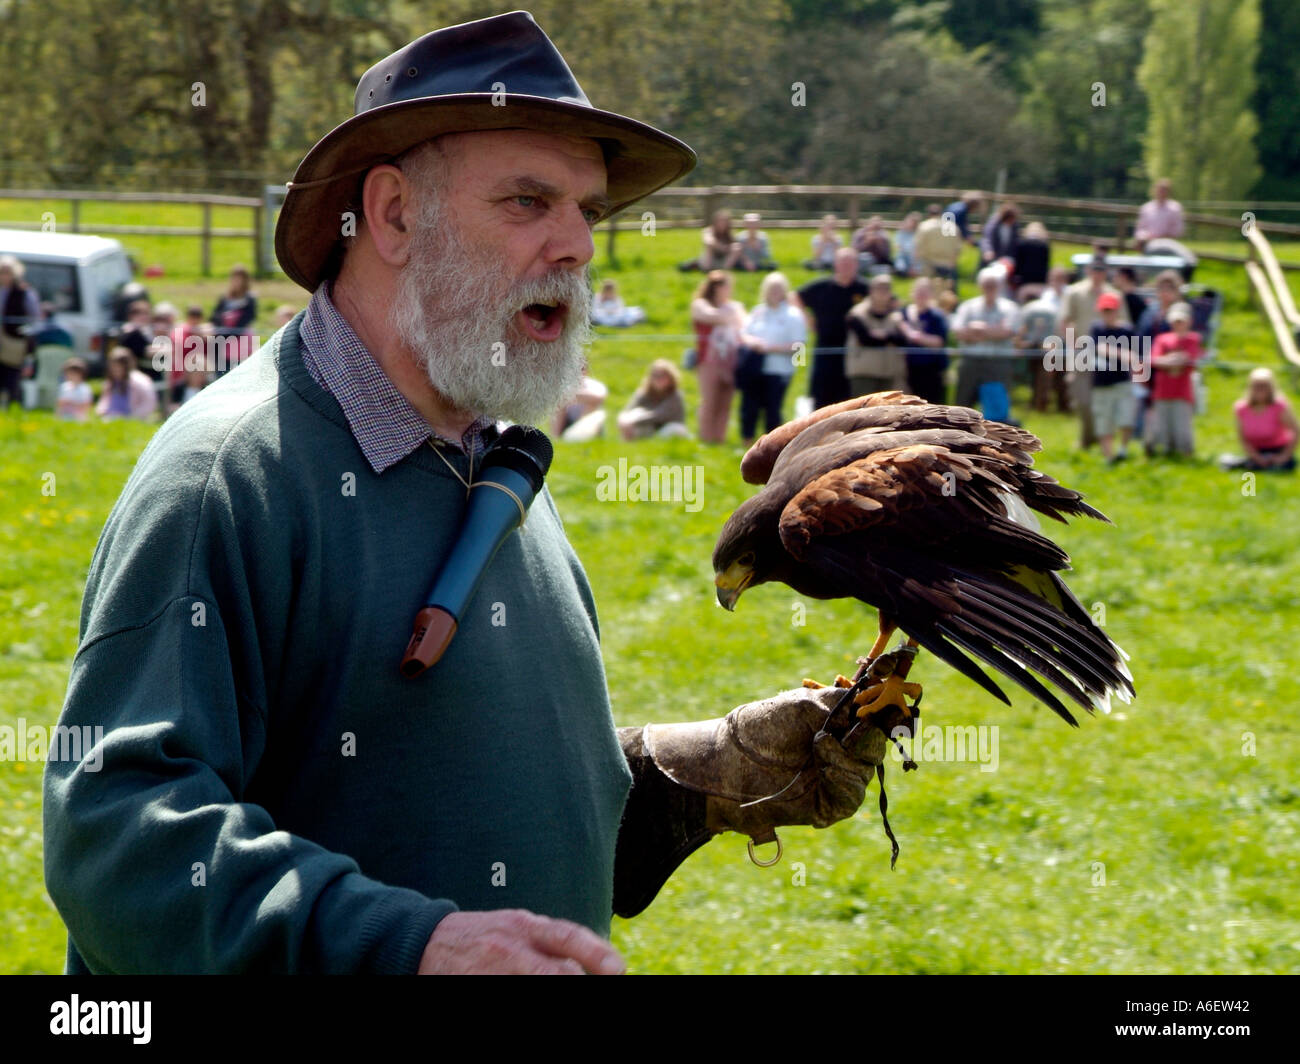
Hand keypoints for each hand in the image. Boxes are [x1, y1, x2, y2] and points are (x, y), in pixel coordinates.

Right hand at [418, 910, 625, 974]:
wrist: (426, 940)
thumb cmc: (484, 937)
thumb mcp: (518, 927)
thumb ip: (551, 941)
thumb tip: (598, 959)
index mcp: (526, 926)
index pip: (568, 936)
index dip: (596, 952)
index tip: (618, 969)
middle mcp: (511, 945)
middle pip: (556, 970)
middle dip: (579, 982)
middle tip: (603, 986)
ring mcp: (492, 969)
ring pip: (536, 983)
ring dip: (554, 991)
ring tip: (574, 991)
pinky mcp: (474, 984)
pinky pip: (502, 992)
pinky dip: (520, 995)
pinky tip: (525, 993)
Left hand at [642, 686, 886, 842]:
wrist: (728, 761)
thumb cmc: (761, 727)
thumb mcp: (805, 703)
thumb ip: (843, 704)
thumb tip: (878, 708)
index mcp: (833, 725)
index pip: (870, 722)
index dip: (883, 717)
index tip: (889, 708)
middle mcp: (836, 752)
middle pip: (874, 749)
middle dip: (868, 738)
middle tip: (851, 730)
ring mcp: (830, 780)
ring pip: (864, 773)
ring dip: (849, 757)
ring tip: (822, 744)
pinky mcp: (824, 806)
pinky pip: (850, 796)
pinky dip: (843, 779)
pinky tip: (826, 766)